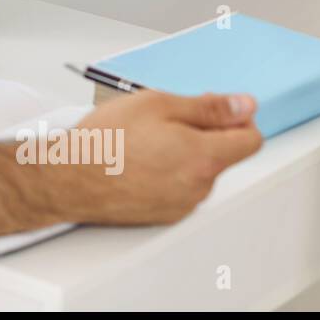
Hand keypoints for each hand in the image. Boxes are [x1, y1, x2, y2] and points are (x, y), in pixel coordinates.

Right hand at [60, 89, 262, 225]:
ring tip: (143, 142)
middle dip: (203, 134)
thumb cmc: (105, 140)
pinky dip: (167, 174)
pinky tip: (138, 162)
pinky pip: (179, 189)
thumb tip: (243, 105)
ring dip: (183, 154)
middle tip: (163, 120)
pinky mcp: (164, 215)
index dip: (237, 119)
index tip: (217, 109)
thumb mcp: (157, 104)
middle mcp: (199, 187)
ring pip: (199, 171)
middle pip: (222, 155)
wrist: (68, 178)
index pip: (251, 139)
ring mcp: (182, 205)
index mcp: (204, 157)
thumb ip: (208, 106)